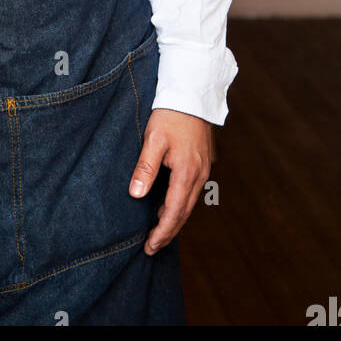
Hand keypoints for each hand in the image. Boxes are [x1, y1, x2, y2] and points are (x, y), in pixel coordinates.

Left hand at [129, 108, 212, 254]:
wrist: (192, 93)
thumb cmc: (170, 114)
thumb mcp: (153, 139)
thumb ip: (145, 167)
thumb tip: (136, 195)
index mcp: (187, 172)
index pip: (174, 212)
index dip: (162, 232)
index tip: (150, 246)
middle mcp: (200, 175)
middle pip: (184, 212)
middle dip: (168, 231)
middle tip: (152, 247)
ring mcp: (204, 169)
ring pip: (189, 202)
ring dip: (175, 218)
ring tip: (158, 230)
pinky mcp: (204, 162)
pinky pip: (192, 190)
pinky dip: (181, 203)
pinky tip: (169, 203)